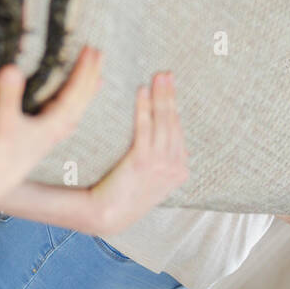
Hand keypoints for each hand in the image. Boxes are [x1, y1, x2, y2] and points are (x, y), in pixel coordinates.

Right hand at [0, 46, 101, 204]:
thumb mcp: (1, 120)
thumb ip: (8, 94)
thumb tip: (12, 68)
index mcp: (53, 123)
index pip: (76, 91)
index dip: (84, 69)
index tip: (92, 49)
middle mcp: (56, 131)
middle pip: (81, 100)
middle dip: (90, 76)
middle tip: (99, 54)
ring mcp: (49, 138)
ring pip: (76, 111)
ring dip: (86, 94)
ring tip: (97, 80)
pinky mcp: (39, 143)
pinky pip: (64, 120)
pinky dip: (72, 109)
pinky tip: (70, 114)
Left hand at [90, 71, 189, 234]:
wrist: (109, 214)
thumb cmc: (126, 196)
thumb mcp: (154, 180)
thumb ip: (165, 162)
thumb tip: (178, 144)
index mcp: (180, 170)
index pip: (178, 130)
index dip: (173, 106)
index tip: (170, 86)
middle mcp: (175, 166)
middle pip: (173, 122)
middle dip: (170, 96)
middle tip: (167, 74)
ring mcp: (161, 164)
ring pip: (163, 122)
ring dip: (161, 96)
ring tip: (158, 77)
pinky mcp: (142, 161)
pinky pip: (145, 128)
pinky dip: (144, 108)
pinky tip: (141, 92)